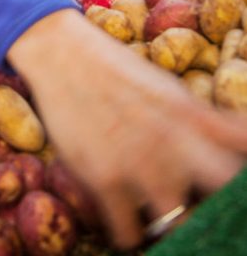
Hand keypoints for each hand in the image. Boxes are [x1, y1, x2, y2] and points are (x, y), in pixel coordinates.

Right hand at [8, 10, 246, 249]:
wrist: (62, 54)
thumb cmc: (117, 70)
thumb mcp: (170, 91)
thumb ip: (210, 122)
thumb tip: (246, 137)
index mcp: (194, 120)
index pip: (237, 169)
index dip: (239, 190)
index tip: (234, 199)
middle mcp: (174, 145)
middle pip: (219, 204)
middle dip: (214, 216)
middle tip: (199, 214)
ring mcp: (140, 166)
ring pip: (175, 227)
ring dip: (168, 227)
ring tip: (159, 218)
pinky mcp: (105, 181)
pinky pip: (128, 236)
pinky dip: (128, 234)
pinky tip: (125, 219)